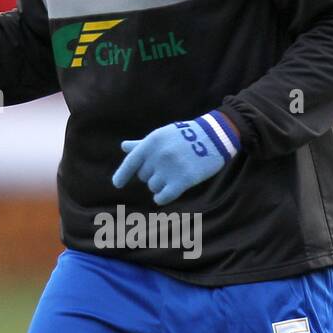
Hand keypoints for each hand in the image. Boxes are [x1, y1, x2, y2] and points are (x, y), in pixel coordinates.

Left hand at [112, 112, 239, 204]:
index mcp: (151, 142)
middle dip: (152, 175)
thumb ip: (142, 144)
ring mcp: (170, 168)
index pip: (130, 162)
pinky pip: (164, 196)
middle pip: (143, 177)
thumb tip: (123, 147)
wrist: (215, 137)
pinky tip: (164, 196)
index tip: (117, 184)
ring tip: (173, 175)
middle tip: (167, 167)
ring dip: (160, 185)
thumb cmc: (186, 135)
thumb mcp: (162, 135)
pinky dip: (161, 198)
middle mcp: (158, 155)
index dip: (122, 175)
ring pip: (153, 187)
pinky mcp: (183, 180)